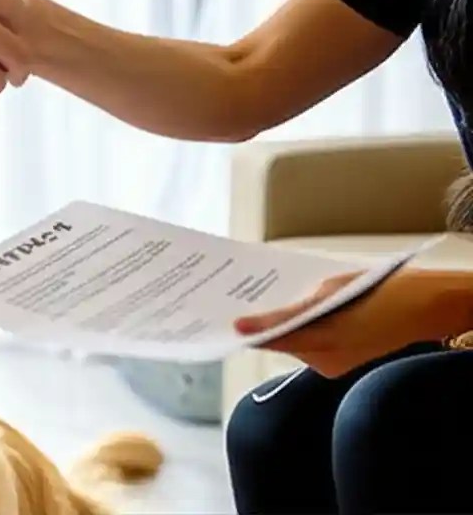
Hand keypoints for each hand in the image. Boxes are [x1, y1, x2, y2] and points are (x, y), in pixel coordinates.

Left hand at [234, 268, 470, 377]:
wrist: (427, 307)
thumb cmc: (383, 291)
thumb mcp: (333, 290)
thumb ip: (297, 306)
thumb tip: (262, 314)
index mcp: (328, 338)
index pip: (278, 337)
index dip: (253, 329)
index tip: (230, 323)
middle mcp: (330, 361)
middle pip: (282, 344)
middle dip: (265, 326)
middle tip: (240, 307)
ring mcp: (336, 367)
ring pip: (295, 347)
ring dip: (284, 329)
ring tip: (267, 306)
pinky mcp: (341, 366)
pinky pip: (311, 350)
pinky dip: (303, 334)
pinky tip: (297, 316)